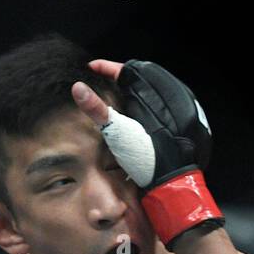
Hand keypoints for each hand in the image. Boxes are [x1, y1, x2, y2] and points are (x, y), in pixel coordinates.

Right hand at [71, 59, 221, 248]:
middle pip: (137, 81)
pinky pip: (157, 111)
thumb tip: (78, 87)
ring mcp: (173, 115)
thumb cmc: (147, 158)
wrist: (171, 185)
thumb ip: (98, 109)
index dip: (107, 68)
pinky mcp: (176, 129)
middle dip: (117, 81)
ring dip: (129, 95)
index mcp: (152, 96)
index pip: (126, 70)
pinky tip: (131, 118)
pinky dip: (141, 110)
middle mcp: (165, 101)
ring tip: (111, 97)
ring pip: (146, 96)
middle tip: (99, 82)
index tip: (91, 68)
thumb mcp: (118, 132)